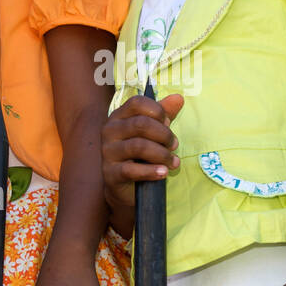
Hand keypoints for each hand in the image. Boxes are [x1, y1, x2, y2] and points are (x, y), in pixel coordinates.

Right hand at [100, 93, 183, 223]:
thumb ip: (164, 114)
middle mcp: (110, 131)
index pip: (137, 103)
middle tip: (174, 145)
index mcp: (119, 116)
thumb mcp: (153, 133)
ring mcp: (108, 152)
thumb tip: (178, 98)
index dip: (157, 111)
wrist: (127, 187)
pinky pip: (132, 170)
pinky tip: (163, 172)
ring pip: (139, 146)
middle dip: (164, 135)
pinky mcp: (110, 173)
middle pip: (141, 124)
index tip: (168, 123)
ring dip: (162, 154)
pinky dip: (152, 171)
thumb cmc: (141, 155)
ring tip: (173, 162)